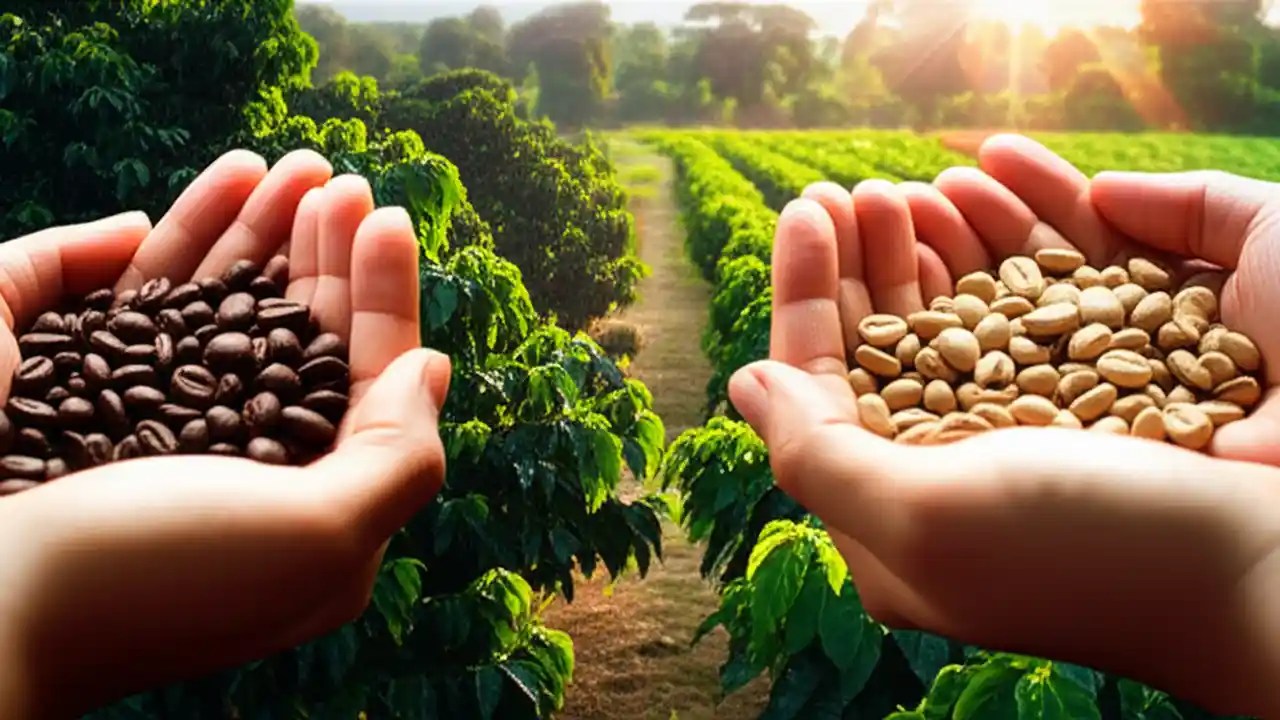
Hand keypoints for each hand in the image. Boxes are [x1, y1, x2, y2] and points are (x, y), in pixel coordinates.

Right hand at [0, 150, 450, 718]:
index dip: (385, 301)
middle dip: (328, 257)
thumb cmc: (154, 575)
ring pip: (233, 311)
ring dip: (268, 235)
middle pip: (303, 343)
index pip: (368, 389)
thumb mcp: (316, 541)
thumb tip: (430, 369)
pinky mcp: (94, 390)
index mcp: (308, 515)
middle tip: (344, 181)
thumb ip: (396, 459)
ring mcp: (165, 426)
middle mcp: (243, 467)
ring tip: (296, 168)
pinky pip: (154, 298)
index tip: (390, 219)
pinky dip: (192, 237)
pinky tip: (225, 187)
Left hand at [726, 136, 1279, 716]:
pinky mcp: (1074, 433)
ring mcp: (1009, 461)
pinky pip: (1010, 344)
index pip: (817, 392)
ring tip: (912, 191)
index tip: (807, 205)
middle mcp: (939, 495)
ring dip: (921, 263)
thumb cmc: (1094, 552)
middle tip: (864, 187)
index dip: (805, 293)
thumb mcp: (926, 518)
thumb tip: (745, 384)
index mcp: (885, 528)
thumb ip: (819, 455)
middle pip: (878, 361)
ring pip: (942, 343)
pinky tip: (979, 235)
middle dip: (863, 267)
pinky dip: (990, 282)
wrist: (1271, 578)